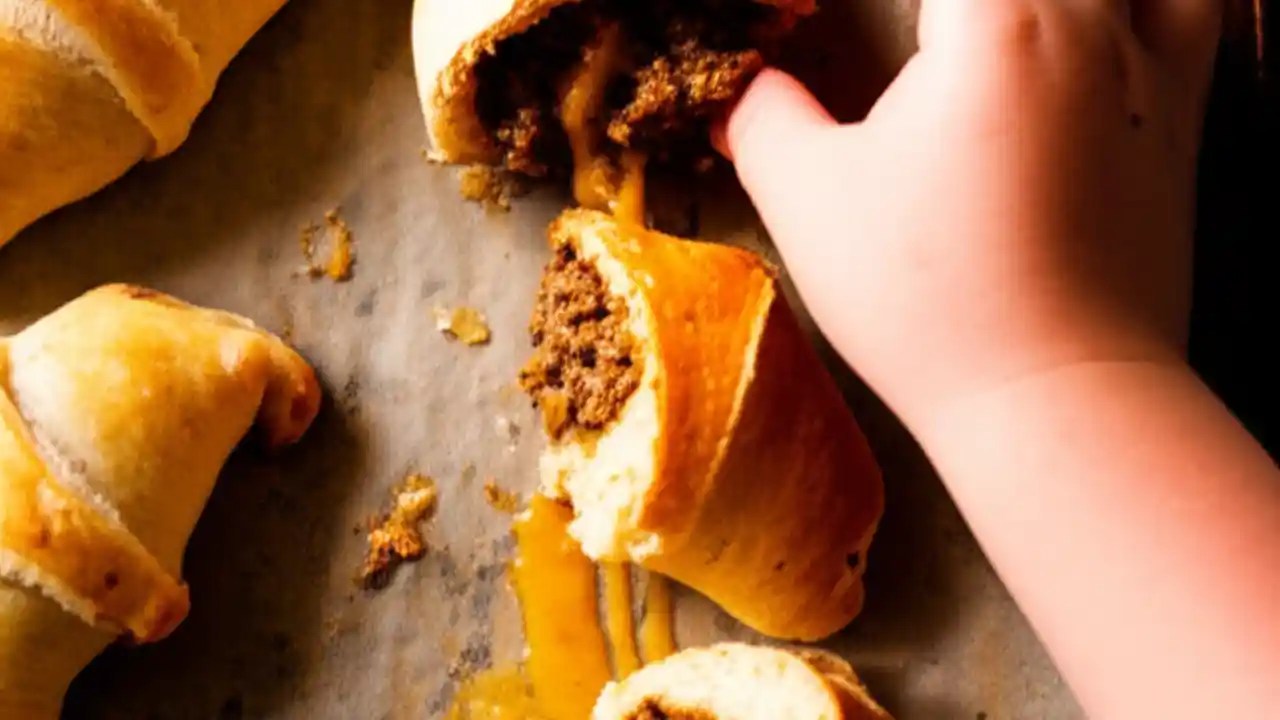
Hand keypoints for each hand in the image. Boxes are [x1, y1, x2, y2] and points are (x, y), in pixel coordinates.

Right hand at [723, 0, 1221, 426]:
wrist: (1053, 394)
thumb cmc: (928, 298)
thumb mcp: (806, 199)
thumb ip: (762, 117)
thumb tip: (745, 87)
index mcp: (993, 21)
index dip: (877, 1)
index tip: (838, 15)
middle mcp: (1088, 24)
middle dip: (959, 8)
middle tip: (921, 38)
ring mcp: (1149, 71)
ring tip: (995, 25)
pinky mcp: (1180, 125)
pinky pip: (1189, 12)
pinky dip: (1144, 1)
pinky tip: (1101, 24)